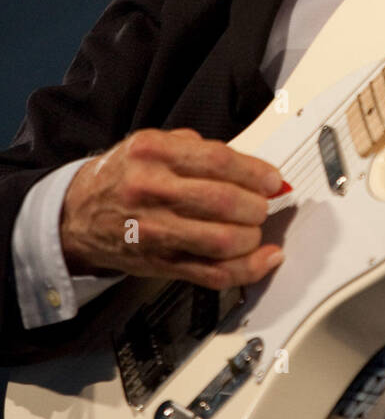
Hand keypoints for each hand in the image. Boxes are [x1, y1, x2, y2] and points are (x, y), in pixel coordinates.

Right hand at [60, 127, 287, 288]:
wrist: (77, 214)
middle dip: (257, 205)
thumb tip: (251, 167)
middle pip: (224, 202)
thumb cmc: (122, 176)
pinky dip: (248, 269)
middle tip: (263, 204)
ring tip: (255, 228)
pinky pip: (213, 273)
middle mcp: (151, 190)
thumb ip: (200, 150)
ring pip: (222, 240)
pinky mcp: (161, 263)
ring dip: (252, 236)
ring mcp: (155, 231)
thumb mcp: (153, 144)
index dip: (256, 172)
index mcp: (153, 153)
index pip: (219, 161)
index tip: (274, 181)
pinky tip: (263, 258)